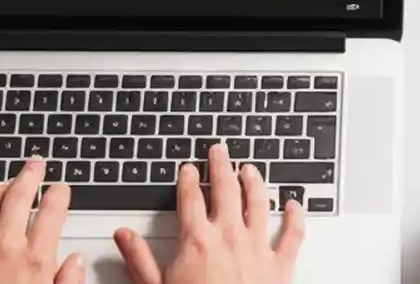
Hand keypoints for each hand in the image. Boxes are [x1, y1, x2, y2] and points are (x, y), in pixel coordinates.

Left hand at [0, 158, 84, 283]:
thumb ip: (68, 282)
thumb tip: (75, 263)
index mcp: (34, 261)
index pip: (52, 210)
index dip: (59, 194)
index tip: (62, 188)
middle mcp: (3, 249)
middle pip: (17, 195)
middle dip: (29, 174)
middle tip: (35, 164)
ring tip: (3, 185)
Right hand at [114, 144, 305, 283]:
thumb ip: (140, 260)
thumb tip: (124, 236)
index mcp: (197, 241)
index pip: (190, 198)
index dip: (187, 178)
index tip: (187, 168)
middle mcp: (229, 237)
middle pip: (226, 189)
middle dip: (221, 166)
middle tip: (219, 151)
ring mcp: (257, 249)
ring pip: (258, 203)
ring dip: (254, 181)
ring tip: (250, 169)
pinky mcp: (281, 266)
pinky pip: (292, 235)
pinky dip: (295, 216)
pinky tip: (294, 204)